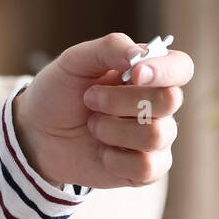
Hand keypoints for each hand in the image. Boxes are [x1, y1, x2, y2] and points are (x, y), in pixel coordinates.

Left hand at [12, 32, 193, 189]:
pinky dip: (115, 160)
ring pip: (155, 135)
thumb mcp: (74, 61)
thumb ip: (109, 47)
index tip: (134, 73)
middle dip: (119, 100)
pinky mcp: (144, 170)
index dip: (164, 70)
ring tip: (93, 125)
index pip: (181, 67)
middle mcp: (158, 106)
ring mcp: (154, 139)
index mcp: (148, 74)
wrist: (36, 133)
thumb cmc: (60, 93)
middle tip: (90, 99)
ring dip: (112, 129)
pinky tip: (101, 152)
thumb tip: (140, 54)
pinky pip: (147, 167)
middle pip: (169, 101)